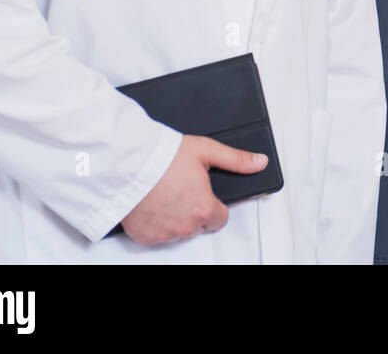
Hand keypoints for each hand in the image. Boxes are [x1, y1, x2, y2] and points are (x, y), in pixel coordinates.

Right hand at [121, 135, 267, 244]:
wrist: (127, 164)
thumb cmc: (164, 156)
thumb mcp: (206, 150)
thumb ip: (236, 159)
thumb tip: (259, 162)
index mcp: (204, 208)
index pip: (220, 219)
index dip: (213, 205)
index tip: (203, 194)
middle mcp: (185, 226)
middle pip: (198, 225)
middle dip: (193, 211)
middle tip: (181, 189)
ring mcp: (164, 233)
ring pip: (177, 231)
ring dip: (175, 218)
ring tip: (164, 194)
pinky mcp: (144, 236)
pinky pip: (156, 234)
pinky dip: (155, 223)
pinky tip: (151, 204)